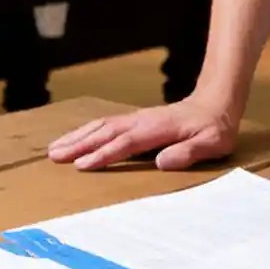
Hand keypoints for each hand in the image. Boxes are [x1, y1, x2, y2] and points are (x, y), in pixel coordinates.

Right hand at [47, 95, 238, 170]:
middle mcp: (142, 120)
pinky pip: (105, 124)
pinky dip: (86, 131)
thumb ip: (188, 152)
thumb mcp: (211, 143)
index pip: (126, 142)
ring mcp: (136, 118)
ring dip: (77, 136)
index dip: (104, 153)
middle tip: (55, 156)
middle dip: (79, 143)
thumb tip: (162, 162)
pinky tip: (74, 138)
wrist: (215, 104)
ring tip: (54, 148)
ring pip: (101, 125)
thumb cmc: (214, 128)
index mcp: (158, 129)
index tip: (82, 164)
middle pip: (105, 131)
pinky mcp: (134, 120)